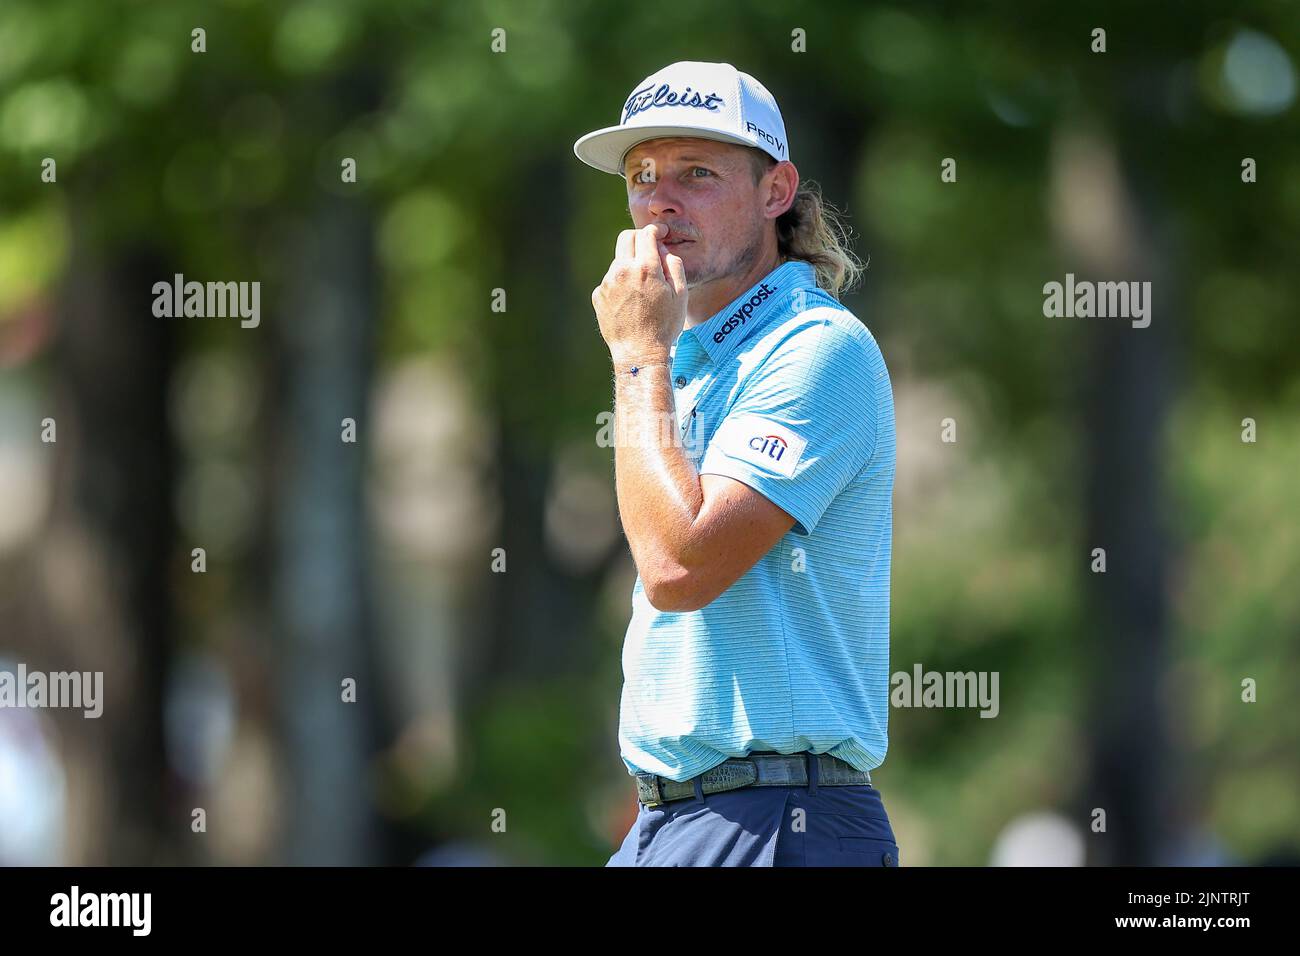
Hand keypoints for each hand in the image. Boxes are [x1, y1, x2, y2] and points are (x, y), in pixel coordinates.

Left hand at [591, 223, 687, 365]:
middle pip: (626, 238)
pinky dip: (620, 284)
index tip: (659, 234)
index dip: (655, 231)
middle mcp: (623, 271)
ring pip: (618, 261)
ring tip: (642, 288)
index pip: (646, 234)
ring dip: (630, 265)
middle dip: (638, 239)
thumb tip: (662, 249)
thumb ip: (674, 265)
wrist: (639, 352)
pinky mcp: (598, 295)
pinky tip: (630, 302)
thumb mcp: (681, 295)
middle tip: (648, 250)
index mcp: (646, 268)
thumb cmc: (664, 326)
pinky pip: (610, 280)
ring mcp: (608, 283)